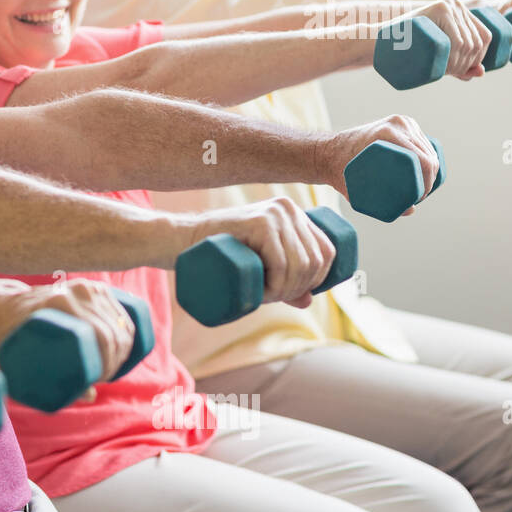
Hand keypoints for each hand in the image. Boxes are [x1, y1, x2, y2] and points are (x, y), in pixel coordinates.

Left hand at [0, 278, 139, 399]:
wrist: (6, 305)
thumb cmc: (12, 336)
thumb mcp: (25, 358)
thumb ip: (52, 382)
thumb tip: (89, 395)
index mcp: (61, 303)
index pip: (102, 336)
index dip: (108, 363)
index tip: (101, 379)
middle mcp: (76, 291)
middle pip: (113, 330)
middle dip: (116, 359)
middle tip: (104, 377)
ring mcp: (86, 286)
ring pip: (120, 320)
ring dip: (124, 347)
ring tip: (112, 366)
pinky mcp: (91, 287)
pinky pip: (120, 308)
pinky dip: (126, 328)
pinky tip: (126, 344)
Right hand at [188, 197, 332, 307]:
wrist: (184, 240)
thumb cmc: (221, 253)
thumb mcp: (260, 262)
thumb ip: (286, 276)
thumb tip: (309, 301)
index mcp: (295, 214)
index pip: (327, 250)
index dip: (318, 279)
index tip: (294, 293)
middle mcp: (288, 209)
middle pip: (315, 260)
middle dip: (298, 288)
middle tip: (272, 298)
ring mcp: (274, 213)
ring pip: (300, 264)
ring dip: (285, 290)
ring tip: (263, 297)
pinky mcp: (258, 222)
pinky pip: (281, 262)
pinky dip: (275, 285)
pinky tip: (262, 293)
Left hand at [318, 115, 439, 212]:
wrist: (327, 152)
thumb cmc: (339, 172)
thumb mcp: (356, 190)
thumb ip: (381, 204)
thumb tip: (411, 210)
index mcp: (388, 134)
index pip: (423, 161)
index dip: (427, 182)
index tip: (419, 198)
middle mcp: (397, 124)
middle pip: (428, 155)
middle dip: (430, 178)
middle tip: (419, 196)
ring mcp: (401, 121)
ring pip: (428, 149)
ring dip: (430, 168)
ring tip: (421, 187)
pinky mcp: (402, 124)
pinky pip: (422, 142)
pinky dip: (427, 156)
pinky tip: (426, 171)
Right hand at [382, 0, 489, 80]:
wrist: (379, 41)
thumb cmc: (407, 49)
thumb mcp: (438, 55)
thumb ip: (460, 63)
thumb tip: (481, 73)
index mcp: (462, 10)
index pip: (485, 36)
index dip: (479, 58)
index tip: (462, 70)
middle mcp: (458, 4)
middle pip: (477, 40)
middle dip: (467, 63)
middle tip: (449, 73)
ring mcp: (449, 4)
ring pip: (468, 43)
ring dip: (460, 63)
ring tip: (444, 71)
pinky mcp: (438, 8)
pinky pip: (456, 40)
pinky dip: (455, 57)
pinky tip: (445, 65)